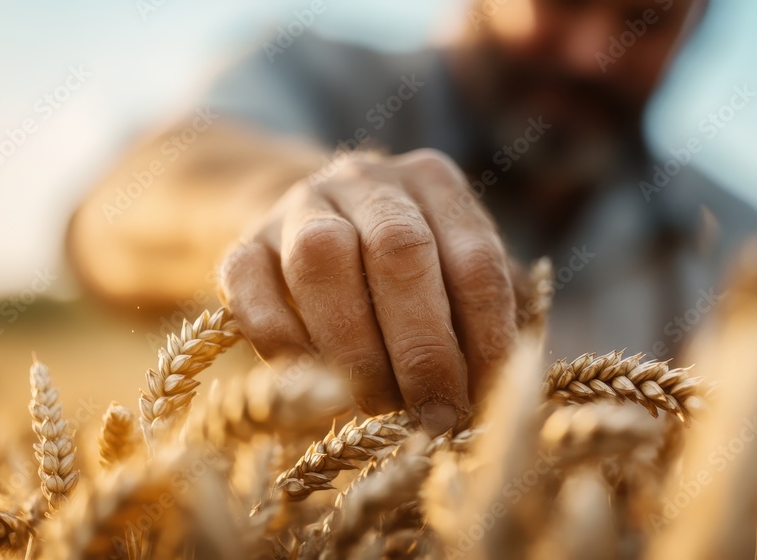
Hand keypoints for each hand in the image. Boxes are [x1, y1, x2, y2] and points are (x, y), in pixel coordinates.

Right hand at [219, 149, 517, 434]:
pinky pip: (251, 289)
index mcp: (434, 182)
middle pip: (401, 251)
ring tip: (378, 405)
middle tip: (435, 414)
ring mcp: (298, 206)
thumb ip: (488, 312)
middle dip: (423, 347)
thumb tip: (514, 382)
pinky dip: (285, 345)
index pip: (475, 258)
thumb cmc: (403, 271)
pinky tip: (316, 388)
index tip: (484, 398)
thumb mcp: (455, 271)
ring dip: (355, 348)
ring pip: (322, 260)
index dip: (485, 336)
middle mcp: (367, 180)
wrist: (307, 227)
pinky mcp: (242, 244)